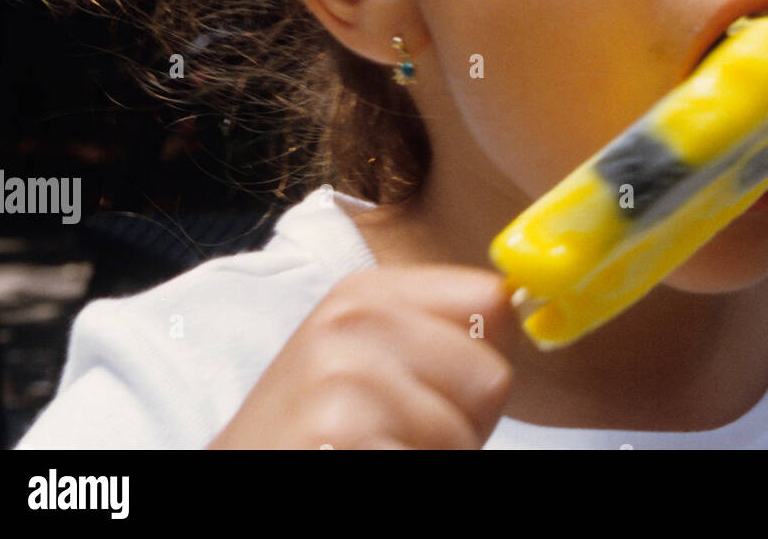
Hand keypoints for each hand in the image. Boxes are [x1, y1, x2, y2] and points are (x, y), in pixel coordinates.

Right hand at [206, 265, 517, 448]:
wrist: (236, 474)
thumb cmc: (315, 430)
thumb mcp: (363, 354)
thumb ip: (441, 331)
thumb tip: (531, 302)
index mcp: (369, 291)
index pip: (493, 300)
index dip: (483, 358)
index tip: (445, 383)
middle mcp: (355, 320)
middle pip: (491, 377)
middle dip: (462, 423)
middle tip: (395, 435)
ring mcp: (344, 379)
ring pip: (465, 435)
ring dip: (432, 458)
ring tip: (373, 452)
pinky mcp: (339, 435)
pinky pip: (430, 465)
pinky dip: (408, 475)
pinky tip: (358, 465)